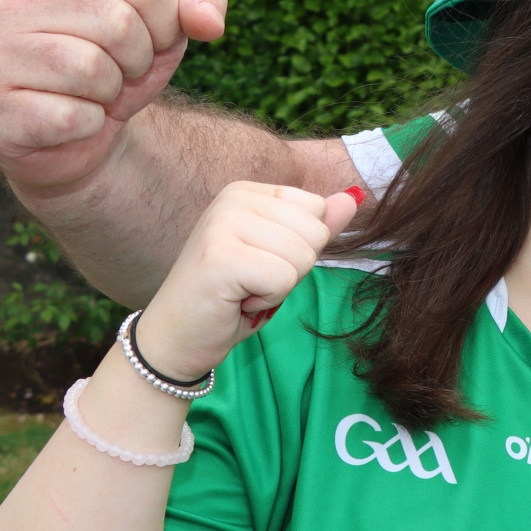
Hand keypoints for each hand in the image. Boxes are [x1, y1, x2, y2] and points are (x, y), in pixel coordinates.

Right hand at [0, 0, 227, 192]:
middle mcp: (13, 0)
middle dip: (138, 59)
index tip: (148, 38)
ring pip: (91, 70)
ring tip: (93, 93)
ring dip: (111, 93)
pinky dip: (89, 125)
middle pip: (119, 24)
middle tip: (118, 71)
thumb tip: (209, 22)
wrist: (76, 137)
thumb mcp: (166, 27)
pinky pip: (71, 117)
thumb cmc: (119, 67)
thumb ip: (199, 0)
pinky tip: (70, 120)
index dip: (166, 22)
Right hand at [132, 183, 360, 382]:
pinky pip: (284, 279)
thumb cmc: (231, 298)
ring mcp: (223, 224)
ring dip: (279, 287)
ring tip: (243, 290)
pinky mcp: (220, 257)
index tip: (261, 263)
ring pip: (303, 257)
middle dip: (293, 269)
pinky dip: (267, 300)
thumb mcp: (282, 257)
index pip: (317, 208)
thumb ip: (316, 227)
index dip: (300, 248)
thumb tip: (352, 198)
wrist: (178, 338)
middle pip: (315, 232)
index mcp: (246, 192)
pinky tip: (236, 301)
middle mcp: (232, 198)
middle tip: (251, 281)